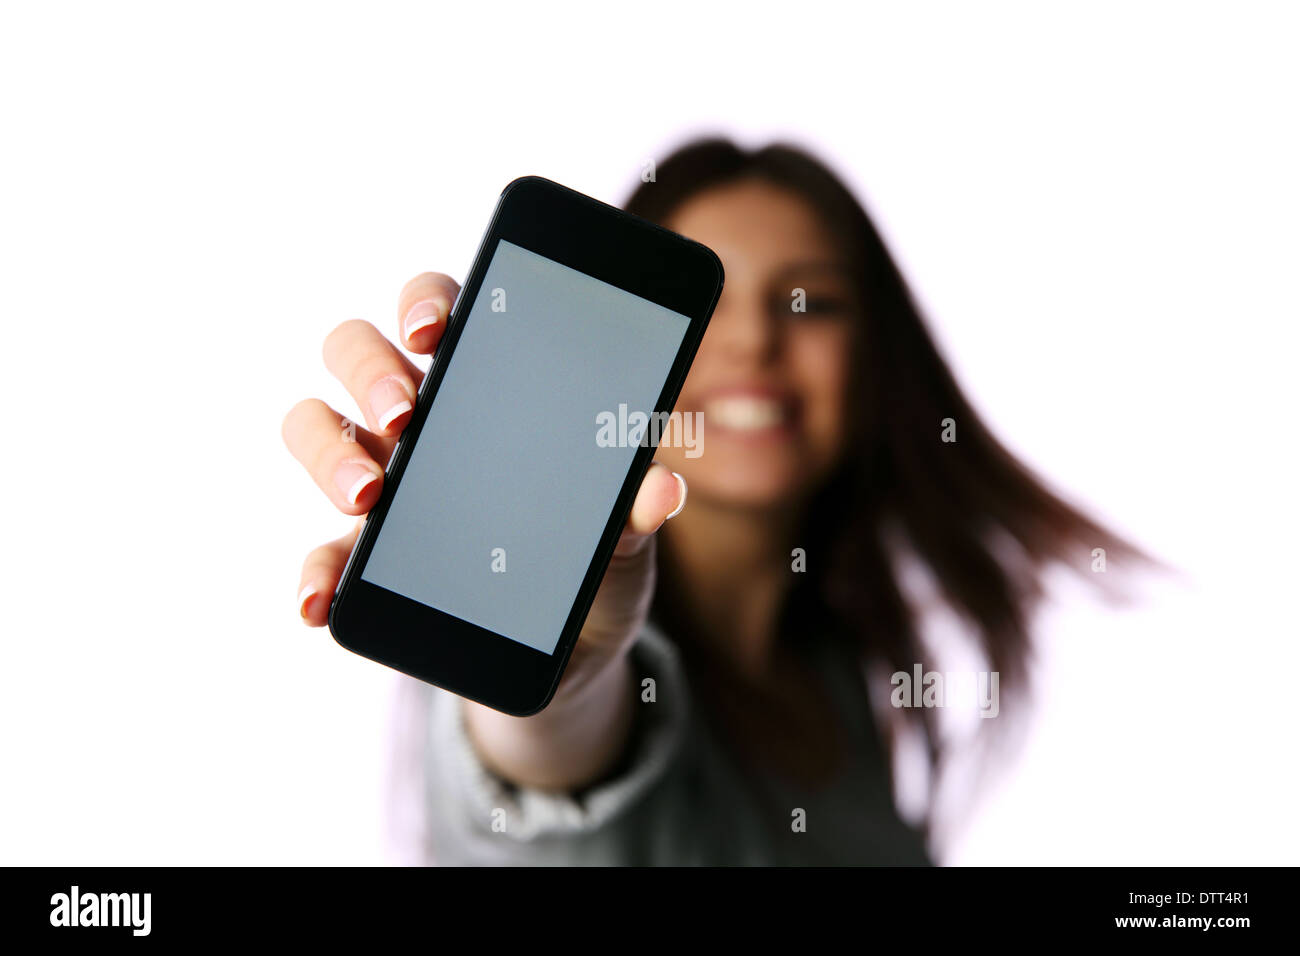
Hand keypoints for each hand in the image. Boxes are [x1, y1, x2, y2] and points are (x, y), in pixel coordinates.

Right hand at [281, 271, 687, 698]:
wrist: (578, 652)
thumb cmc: (598, 565)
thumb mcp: (625, 538)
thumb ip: (634, 510)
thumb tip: (660, 487)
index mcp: (485, 389)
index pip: (439, 310)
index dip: (423, 301)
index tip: (432, 329)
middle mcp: (421, 422)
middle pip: (358, 351)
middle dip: (369, 370)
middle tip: (405, 414)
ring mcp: (384, 484)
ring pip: (315, 427)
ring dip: (329, 452)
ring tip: (367, 494)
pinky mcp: (367, 560)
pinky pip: (321, 555)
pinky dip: (315, 574)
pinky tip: (322, 600)